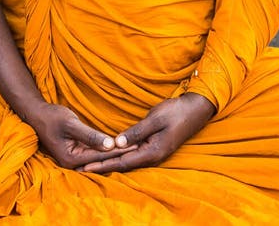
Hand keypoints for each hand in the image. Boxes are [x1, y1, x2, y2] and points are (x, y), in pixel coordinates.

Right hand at [26, 102, 137, 169]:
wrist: (38, 114)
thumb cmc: (53, 117)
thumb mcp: (71, 124)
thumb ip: (90, 135)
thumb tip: (109, 145)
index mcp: (71, 159)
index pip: (100, 156)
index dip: (118, 151)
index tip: (135, 145)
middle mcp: (73, 164)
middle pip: (101, 160)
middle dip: (120, 154)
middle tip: (140, 147)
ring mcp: (74, 159)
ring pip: (99, 157)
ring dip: (114, 152)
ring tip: (134, 148)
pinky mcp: (76, 152)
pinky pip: (94, 153)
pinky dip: (106, 149)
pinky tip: (118, 146)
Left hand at [78, 92, 215, 174]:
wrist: (195, 109)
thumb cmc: (176, 112)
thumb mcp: (155, 119)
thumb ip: (136, 132)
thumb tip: (117, 143)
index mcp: (152, 152)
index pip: (122, 162)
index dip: (103, 165)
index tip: (86, 167)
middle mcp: (152, 156)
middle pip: (123, 164)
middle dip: (103, 166)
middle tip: (82, 169)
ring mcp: (154, 152)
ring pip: (128, 160)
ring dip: (110, 162)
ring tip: (92, 164)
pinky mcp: (154, 146)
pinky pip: (134, 153)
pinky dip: (120, 155)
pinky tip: (112, 154)